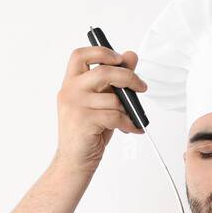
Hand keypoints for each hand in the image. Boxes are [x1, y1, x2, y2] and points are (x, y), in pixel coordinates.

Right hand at [53, 45, 146, 173]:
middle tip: (141, 86)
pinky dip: (129, 123)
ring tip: (130, 118)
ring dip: (128, 109)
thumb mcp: (102, 101)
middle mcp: (70, 91)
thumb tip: (131, 56)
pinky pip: (115, 116)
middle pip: (103, 71)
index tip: (120, 59)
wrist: (74, 161)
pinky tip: (132, 127)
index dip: (101, 52)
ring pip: (113, 98)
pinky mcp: (84, 121)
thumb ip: (114, 80)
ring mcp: (75, 105)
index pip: (81, 55)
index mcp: (71, 82)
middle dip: (128, 77)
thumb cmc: (87, 131)